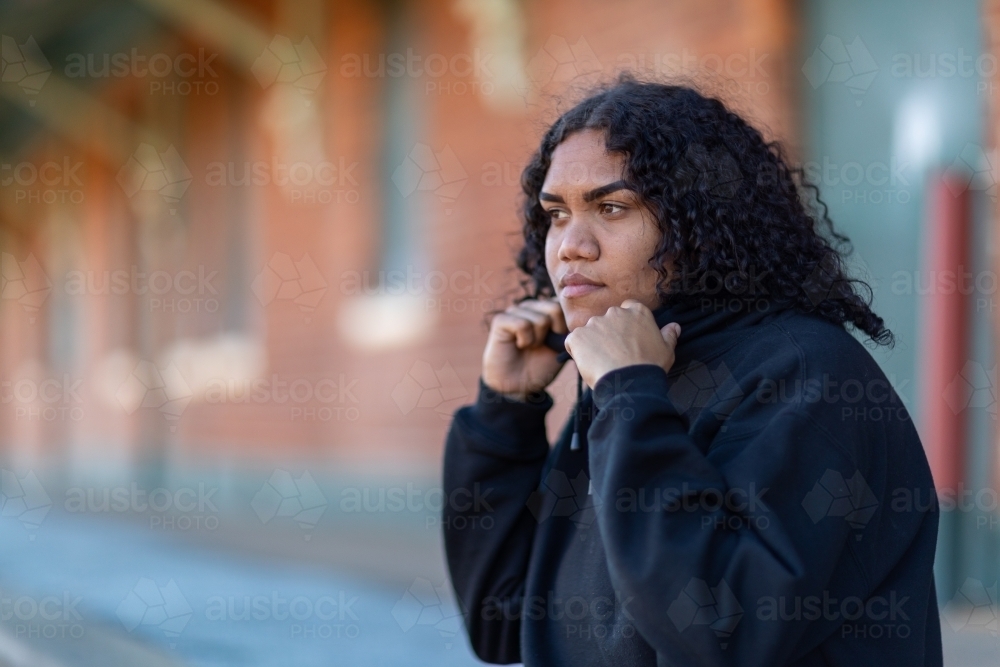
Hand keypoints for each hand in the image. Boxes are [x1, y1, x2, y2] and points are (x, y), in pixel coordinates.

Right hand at [482, 299, 567, 400]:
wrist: (518, 385)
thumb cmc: (541, 366)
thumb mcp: (562, 346)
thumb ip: (569, 328)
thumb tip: (580, 317)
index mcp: (546, 309)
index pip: (564, 305)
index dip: (567, 324)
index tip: (562, 340)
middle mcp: (531, 306)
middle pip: (555, 309)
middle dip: (555, 332)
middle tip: (545, 345)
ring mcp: (516, 311)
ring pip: (540, 319)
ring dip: (538, 340)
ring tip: (530, 346)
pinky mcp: (501, 320)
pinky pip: (522, 325)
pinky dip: (525, 340)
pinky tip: (520, 345)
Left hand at [563, 299, 680, 388]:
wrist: (629, 381)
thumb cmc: (650, 366)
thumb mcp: (667, 350)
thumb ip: (668, 335)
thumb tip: (675, 326)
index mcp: (637, 311)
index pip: (628, 309)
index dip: (625, 325)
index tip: (627, 339)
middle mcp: (614, 312)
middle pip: (607, 320)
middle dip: (607, 334)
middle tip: (614, 355)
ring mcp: (595, 323)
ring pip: (589, 331)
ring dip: (592, 343)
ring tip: (602, 362)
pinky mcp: (578, 335)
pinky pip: (573, 342)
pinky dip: (577, 351)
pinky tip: (588, 363)